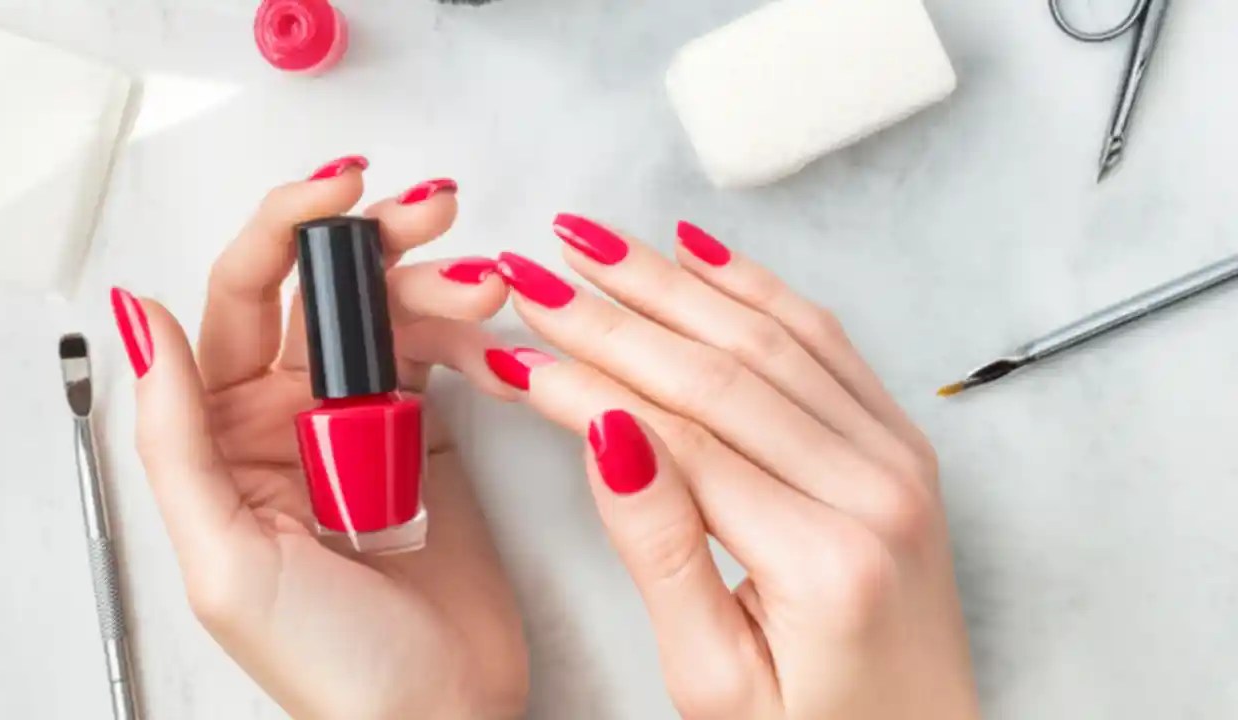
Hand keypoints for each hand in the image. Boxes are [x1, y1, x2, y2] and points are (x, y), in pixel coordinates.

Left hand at [111, 162, 527, 718]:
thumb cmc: (332, 665)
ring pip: (387, 317)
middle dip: (370, 240)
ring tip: (480, 282)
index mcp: (223, 440)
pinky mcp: (429, 436)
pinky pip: (440, 356)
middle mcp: (287, 421)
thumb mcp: (227, 559)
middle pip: (318, 295)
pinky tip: (487, 320)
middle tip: (426, 212)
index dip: (282, 234)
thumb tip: (143, 320)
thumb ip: (177, 439)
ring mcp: (363, 425)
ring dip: (432, 282)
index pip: (238, 305)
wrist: (441, 716)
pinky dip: (465, 328)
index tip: (335, 195)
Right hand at [484, 215, 978, 718]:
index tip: (514, 346)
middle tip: (534, 268)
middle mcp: (874, 487)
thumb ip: (662, 553)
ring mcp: (897, 455)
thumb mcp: (716, 679)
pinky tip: (698, 252)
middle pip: (719, 369)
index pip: (677, 436)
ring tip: (593, 242)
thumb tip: (607, 435)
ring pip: (768, 334)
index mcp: (824, 556)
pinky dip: (755, 286)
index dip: (583, 382)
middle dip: (612, 311)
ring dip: (672, 281)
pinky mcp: (900, 441)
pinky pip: (822, 339)